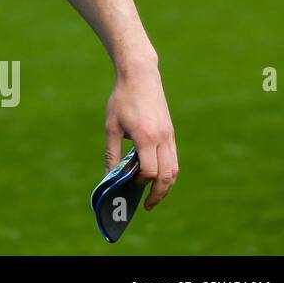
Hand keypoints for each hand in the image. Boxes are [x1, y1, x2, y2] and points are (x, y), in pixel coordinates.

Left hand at [105, 61, 177, 210]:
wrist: (141, 76)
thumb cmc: (122, 99)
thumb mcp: (111, 126)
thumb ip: (112, 153)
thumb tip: (109, 176)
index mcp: (146, 137)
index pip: (149, 171)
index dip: (139, 182)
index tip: (128, 185)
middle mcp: (162, 139)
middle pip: (167, 175)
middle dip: (158, 194)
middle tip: (147, 206)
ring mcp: (170, 136)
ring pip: (174, 169)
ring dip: (166, 186)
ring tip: (154, 197)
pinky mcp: (171, 133)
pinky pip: (174, 159)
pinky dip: (168, 173)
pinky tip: (157, 178)